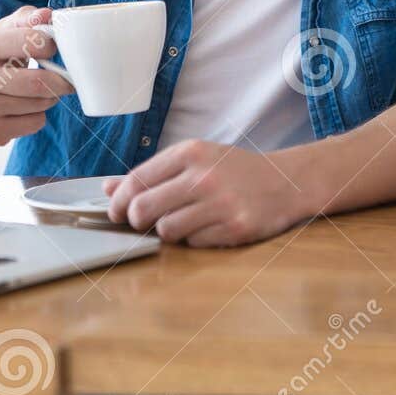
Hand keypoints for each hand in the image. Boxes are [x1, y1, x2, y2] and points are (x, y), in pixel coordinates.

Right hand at [0, 6, 72, 149]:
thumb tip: (48, 15)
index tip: (53, 49)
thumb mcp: (1, 35)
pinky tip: (22, 111)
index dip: (52, 46)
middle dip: (59, 80)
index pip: (33, 42)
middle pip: (38, 82)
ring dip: (49, 98)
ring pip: (40, 103)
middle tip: (63, 78)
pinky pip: (35, 122)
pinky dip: (38, 116)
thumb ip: (26, 20)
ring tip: (37, 93)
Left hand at [104, 140, 307, 245]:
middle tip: (145, 222)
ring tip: (185, 221)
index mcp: (191, 152)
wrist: (287, 182)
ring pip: (166, 230)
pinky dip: (195, 239)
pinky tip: (210, 226)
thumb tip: (108, 188)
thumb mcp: (196, 160)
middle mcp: (205, 175)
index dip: (118, 201)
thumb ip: (153, 173)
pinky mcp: (235, 227)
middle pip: (143, 209)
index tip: (116, 212)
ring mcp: (221, 203)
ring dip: (168, 231)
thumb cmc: (235, 170)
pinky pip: (194, 242)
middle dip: (137, 221)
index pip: (136, 181)